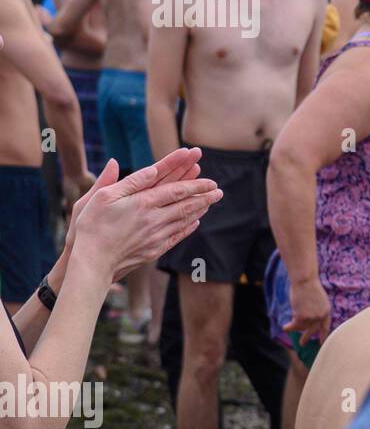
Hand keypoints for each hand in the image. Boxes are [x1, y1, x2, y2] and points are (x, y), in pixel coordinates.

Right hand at [69, 148, 220, 281]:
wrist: (92, 262)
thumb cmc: (91, 227)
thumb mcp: (102, 197)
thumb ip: (127, 182)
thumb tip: (145, 166)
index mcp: (143, 203)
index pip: (176, 189)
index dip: (194, 183)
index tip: (209, 179)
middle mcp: (154, 219)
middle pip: (186, 204)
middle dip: (204, 196)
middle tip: (218, 190)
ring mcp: (156, 236)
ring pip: (184, 219)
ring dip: (200, 209)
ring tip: (211, 202)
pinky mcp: (155, 250)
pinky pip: (177, 236)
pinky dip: (189, 227)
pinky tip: (195, 222)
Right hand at [285, 277, 331, 344]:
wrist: (305, 281)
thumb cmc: (309, 286)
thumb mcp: (318, 299)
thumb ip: (315, 310)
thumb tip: (306, 321)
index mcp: (327, 310)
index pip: (326, 326)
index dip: (323, 335)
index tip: (321, 343)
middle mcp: (321, 316)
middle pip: (313, 330)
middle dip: (307, 337)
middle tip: (302, 344)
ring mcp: (312, 317)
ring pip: (301, 326)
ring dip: (294, 326)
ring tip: (287, 327)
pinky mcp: (302, 317)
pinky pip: (294, 325)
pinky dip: (289, 326)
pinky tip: (285, 327)